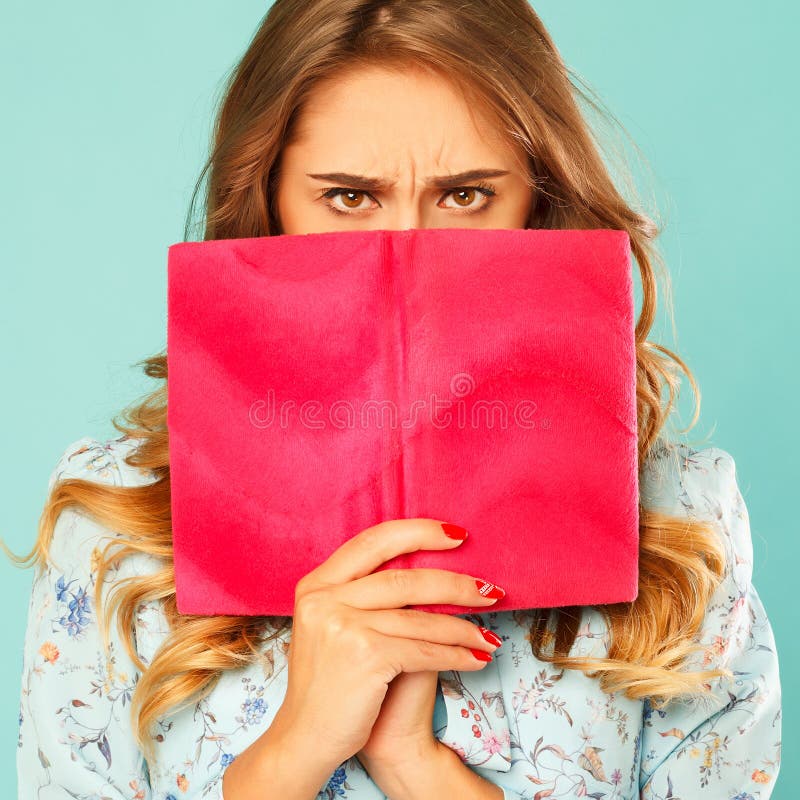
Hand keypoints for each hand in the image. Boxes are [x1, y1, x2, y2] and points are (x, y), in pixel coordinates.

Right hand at [271, 518, 505, 772]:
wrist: (306, 739)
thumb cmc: (328, 683)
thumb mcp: (330, 626)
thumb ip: (361, 595)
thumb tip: (423, 571)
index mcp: (316, 585)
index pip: (373, 543)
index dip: (418, 533)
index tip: (455, 535)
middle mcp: (325, 599)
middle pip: (403, 579)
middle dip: (454, 583)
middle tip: (489, 588)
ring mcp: (344, 626)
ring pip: (420, 617)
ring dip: (463, 627)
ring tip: (488, 634)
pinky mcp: (366, 656)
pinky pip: (424, 649)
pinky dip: (456, 654)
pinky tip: (476, 658)